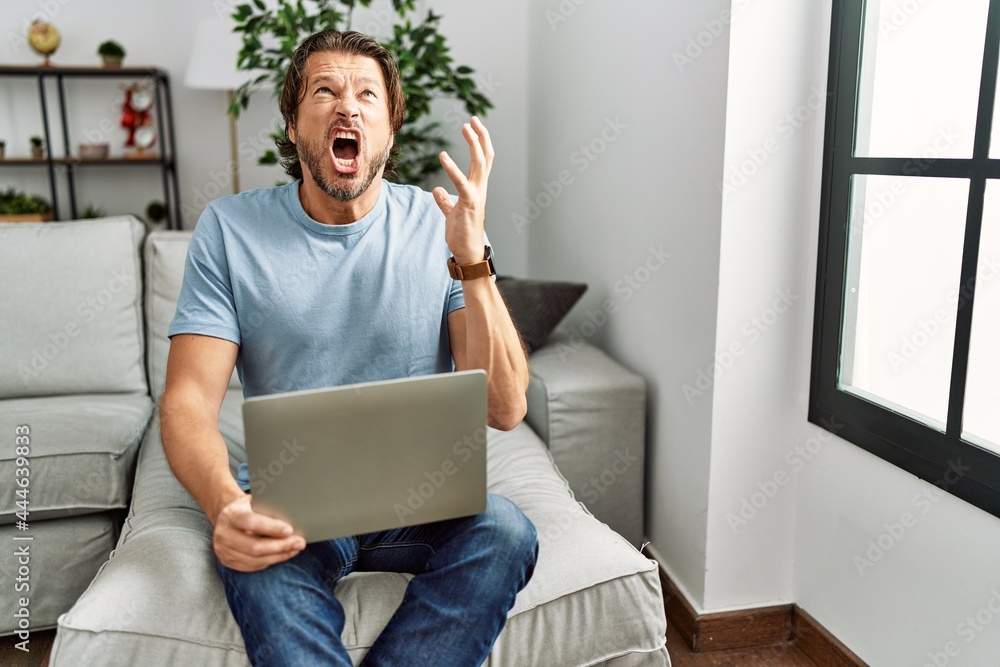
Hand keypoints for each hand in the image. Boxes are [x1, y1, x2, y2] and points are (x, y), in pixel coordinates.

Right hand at [213, 494, 304, 571]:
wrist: (226, 518)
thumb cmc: (246, 508)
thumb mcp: (253, 501)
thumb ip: (267, 506)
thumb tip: (292, 513)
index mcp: (231, 515)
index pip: (251, 523)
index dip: (272, 528)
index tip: (290, 530)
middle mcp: (224, 534)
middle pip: (254, 546)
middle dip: (281, 546)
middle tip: (300, 542)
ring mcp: (224, 550)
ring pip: (255, 560)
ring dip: (279, 556)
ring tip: (295, 549)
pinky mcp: (228, 562)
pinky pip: (253, 566)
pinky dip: (271, 561)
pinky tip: (283, 555)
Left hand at [433, 116, 493, 264]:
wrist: (468, 253)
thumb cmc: (462, 234)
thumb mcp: (452, 213)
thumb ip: (446, 201)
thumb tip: (438, 191)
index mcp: (477, 189)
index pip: (483, 160)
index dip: (480, 142)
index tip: (473, 125)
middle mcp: (480, 189)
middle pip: (485, 156)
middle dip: (480, 136)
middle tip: (472, 119)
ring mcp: (477, 195)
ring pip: (480, 163)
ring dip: (474, 144)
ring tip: (465, 127)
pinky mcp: (469, 204)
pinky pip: (462, 182)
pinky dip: (452, 168)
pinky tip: (442, 156)